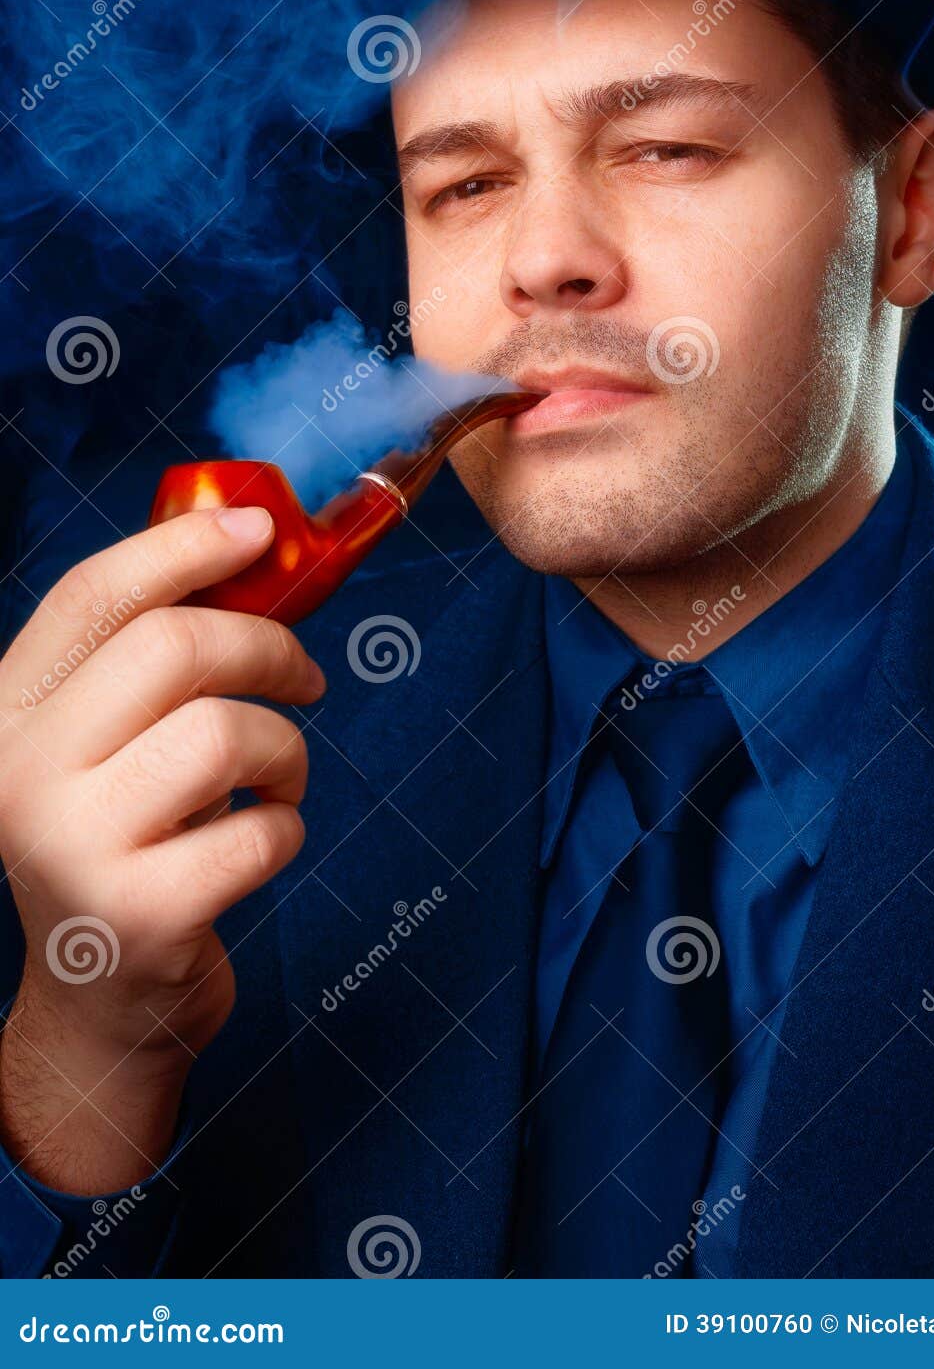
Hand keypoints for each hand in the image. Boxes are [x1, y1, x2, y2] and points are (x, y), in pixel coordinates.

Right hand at [0, 505, 323, 1192]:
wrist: (103, 1002)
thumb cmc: (131, 842)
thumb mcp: (112, 743)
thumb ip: (151, 658)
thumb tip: (245, 541)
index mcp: (11, 713)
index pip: (93, 595)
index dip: (184, 546)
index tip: (258, 529)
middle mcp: (22, 773)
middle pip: (174, 646)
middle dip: (269, 648)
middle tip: (306, 678)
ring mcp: (74, 847)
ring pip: (226, 732)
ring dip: (288, 749)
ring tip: (279, 778)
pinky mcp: (139, 914)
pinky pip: (262, 829)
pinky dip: (287, 828)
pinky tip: (258, 846)